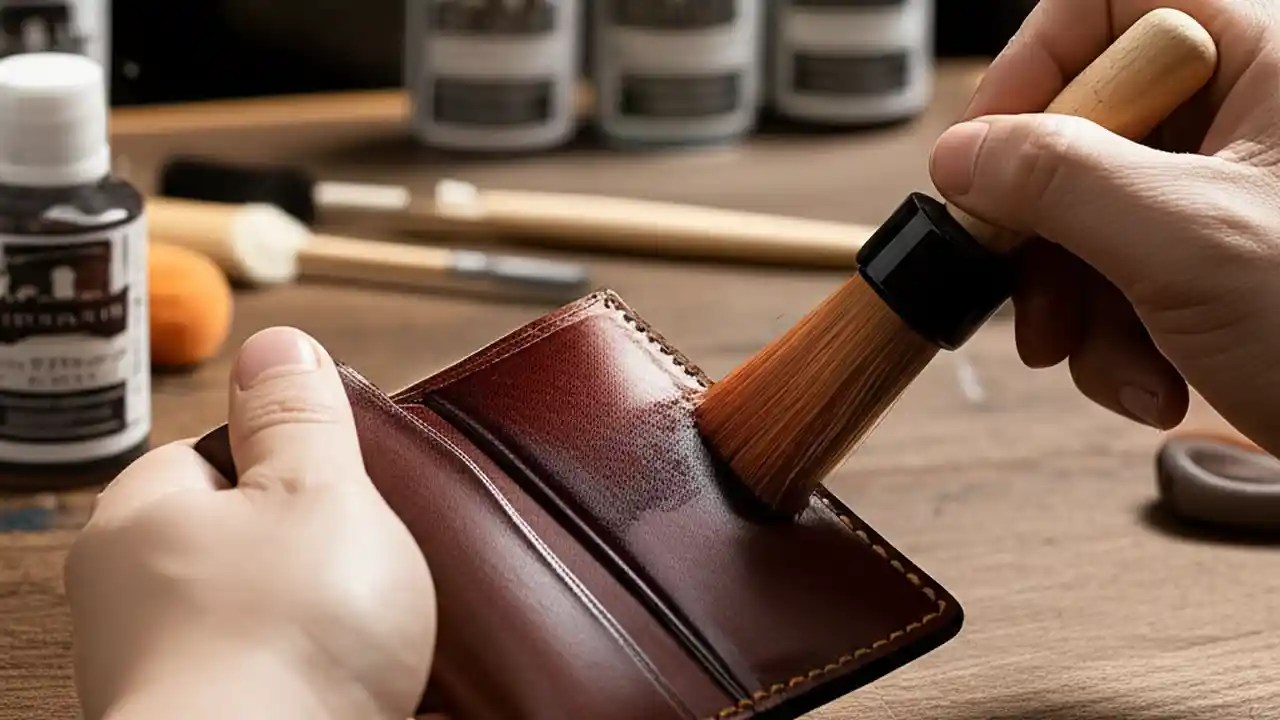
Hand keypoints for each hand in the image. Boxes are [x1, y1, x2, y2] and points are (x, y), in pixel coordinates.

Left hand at [64, 327, 435, 719]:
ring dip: (323, 621)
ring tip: (380, 627)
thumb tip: (275, 342)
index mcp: (143, 521)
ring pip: (262, 618)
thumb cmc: (283, 636)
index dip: (285, 460)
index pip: (207, 456)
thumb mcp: (316, 489)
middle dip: (312, 546)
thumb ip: (300, 414)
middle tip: (374, 552)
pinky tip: (365, 684)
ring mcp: (169, 673)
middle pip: (239, 541)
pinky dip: (319, 680)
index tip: (341, 478)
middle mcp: (134, 600)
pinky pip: (275, 682)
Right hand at [929, 0, 1279, 453]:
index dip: (1034, 67)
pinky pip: (1122, 273)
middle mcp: (1250, 115)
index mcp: (1270, 60)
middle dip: (1044, 230)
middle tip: (1023, 293)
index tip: (984, 152)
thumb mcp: (1185, 244)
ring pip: (1092, 214)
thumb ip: (1059, 179)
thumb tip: (961, 154)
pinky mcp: (1220, 263)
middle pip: (1085, 126)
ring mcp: (1233, 194)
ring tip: (1113, 369)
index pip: (1109, 6)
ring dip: (1077, 305)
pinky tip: (1149, 385)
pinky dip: (1115, 337)